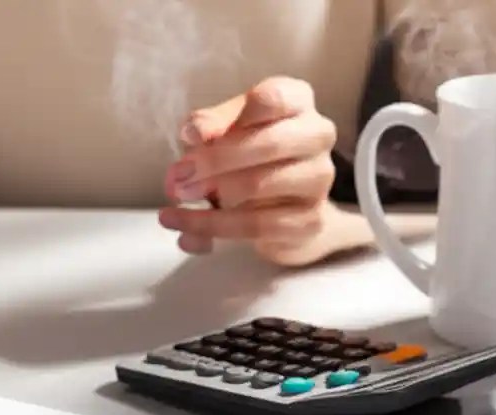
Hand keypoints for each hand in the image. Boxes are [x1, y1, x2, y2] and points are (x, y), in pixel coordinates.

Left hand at [158, 76, 351, 265]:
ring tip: (179, 199)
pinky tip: (185, 234)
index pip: (272, 98)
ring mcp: (318, 179)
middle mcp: (317, 135)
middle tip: (177, 176)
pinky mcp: (309, 220)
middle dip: (214, 161)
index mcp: (297, 101)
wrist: (283, 202)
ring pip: (260, 186)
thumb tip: (193, 132)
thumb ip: (210, 124)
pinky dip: (214, 229)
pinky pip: (256, 226)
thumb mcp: (226, 128)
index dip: (227, 117)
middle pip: (269, 143)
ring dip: (210, 195)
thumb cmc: (248, 151)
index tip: (189, 136)